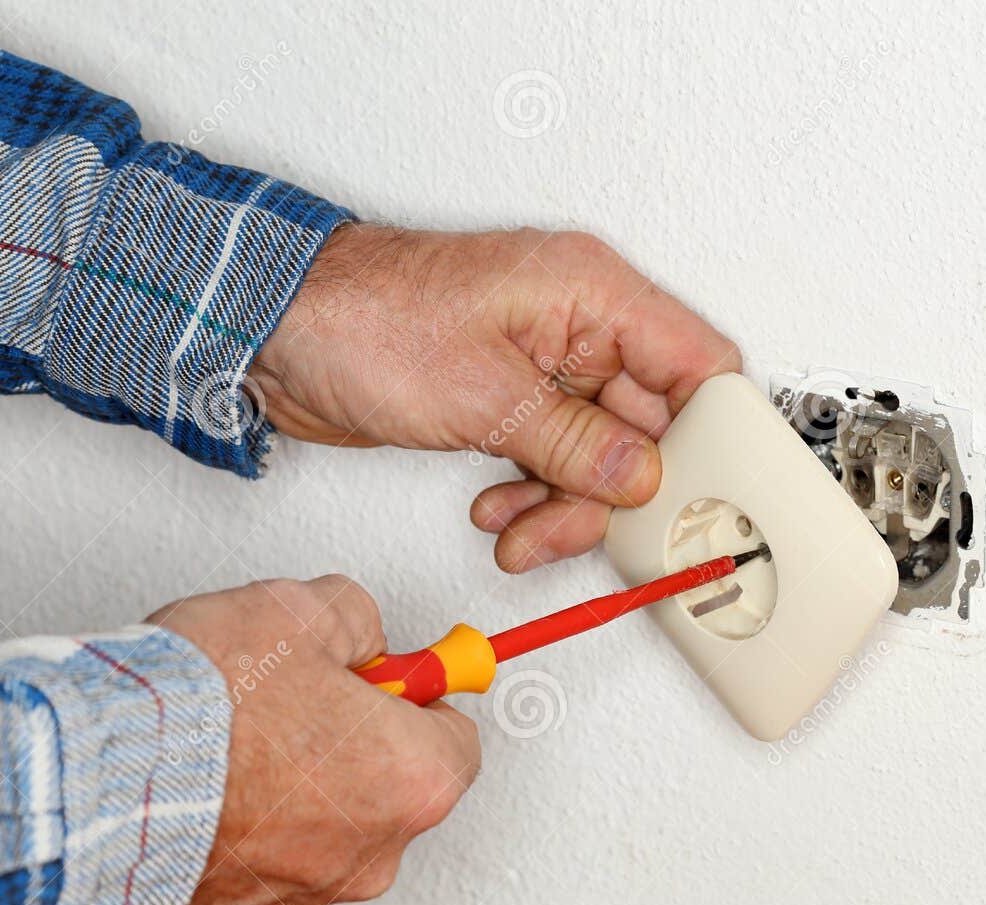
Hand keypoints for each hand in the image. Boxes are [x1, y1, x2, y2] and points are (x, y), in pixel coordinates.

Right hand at [147, 575, 478, 904]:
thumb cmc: (203, 706)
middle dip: (353, 740)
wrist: (96, 779)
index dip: (416, 697)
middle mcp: (373, 853)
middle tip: (297, 696)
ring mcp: (305, 894)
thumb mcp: (304, 609)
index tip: (386, 676)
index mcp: (414, 780)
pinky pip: (263, 859)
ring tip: (233, 736)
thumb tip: (358, 636)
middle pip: (391, 785)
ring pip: (325, 826)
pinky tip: (203, 780)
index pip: (456, 739)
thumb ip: (357, 621)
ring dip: (295, 785)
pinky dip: (244, 825)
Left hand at [249, 225, 739, 571]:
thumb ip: (575, 442)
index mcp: (592, 294)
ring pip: (601, 453)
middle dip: (615, 488)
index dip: (710, 433)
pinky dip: (535, 497)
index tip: (701, 489)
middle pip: (650, 424)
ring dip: (566, 505)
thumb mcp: (484, 395)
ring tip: (521, 529)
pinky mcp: (511, 399)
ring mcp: (545, 366)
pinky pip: (556, 459)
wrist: (274, 331)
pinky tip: (499, 512)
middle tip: (585, 523)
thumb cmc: (362, 319)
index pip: (699, 364)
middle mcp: (578, 326)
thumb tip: (639, 476)